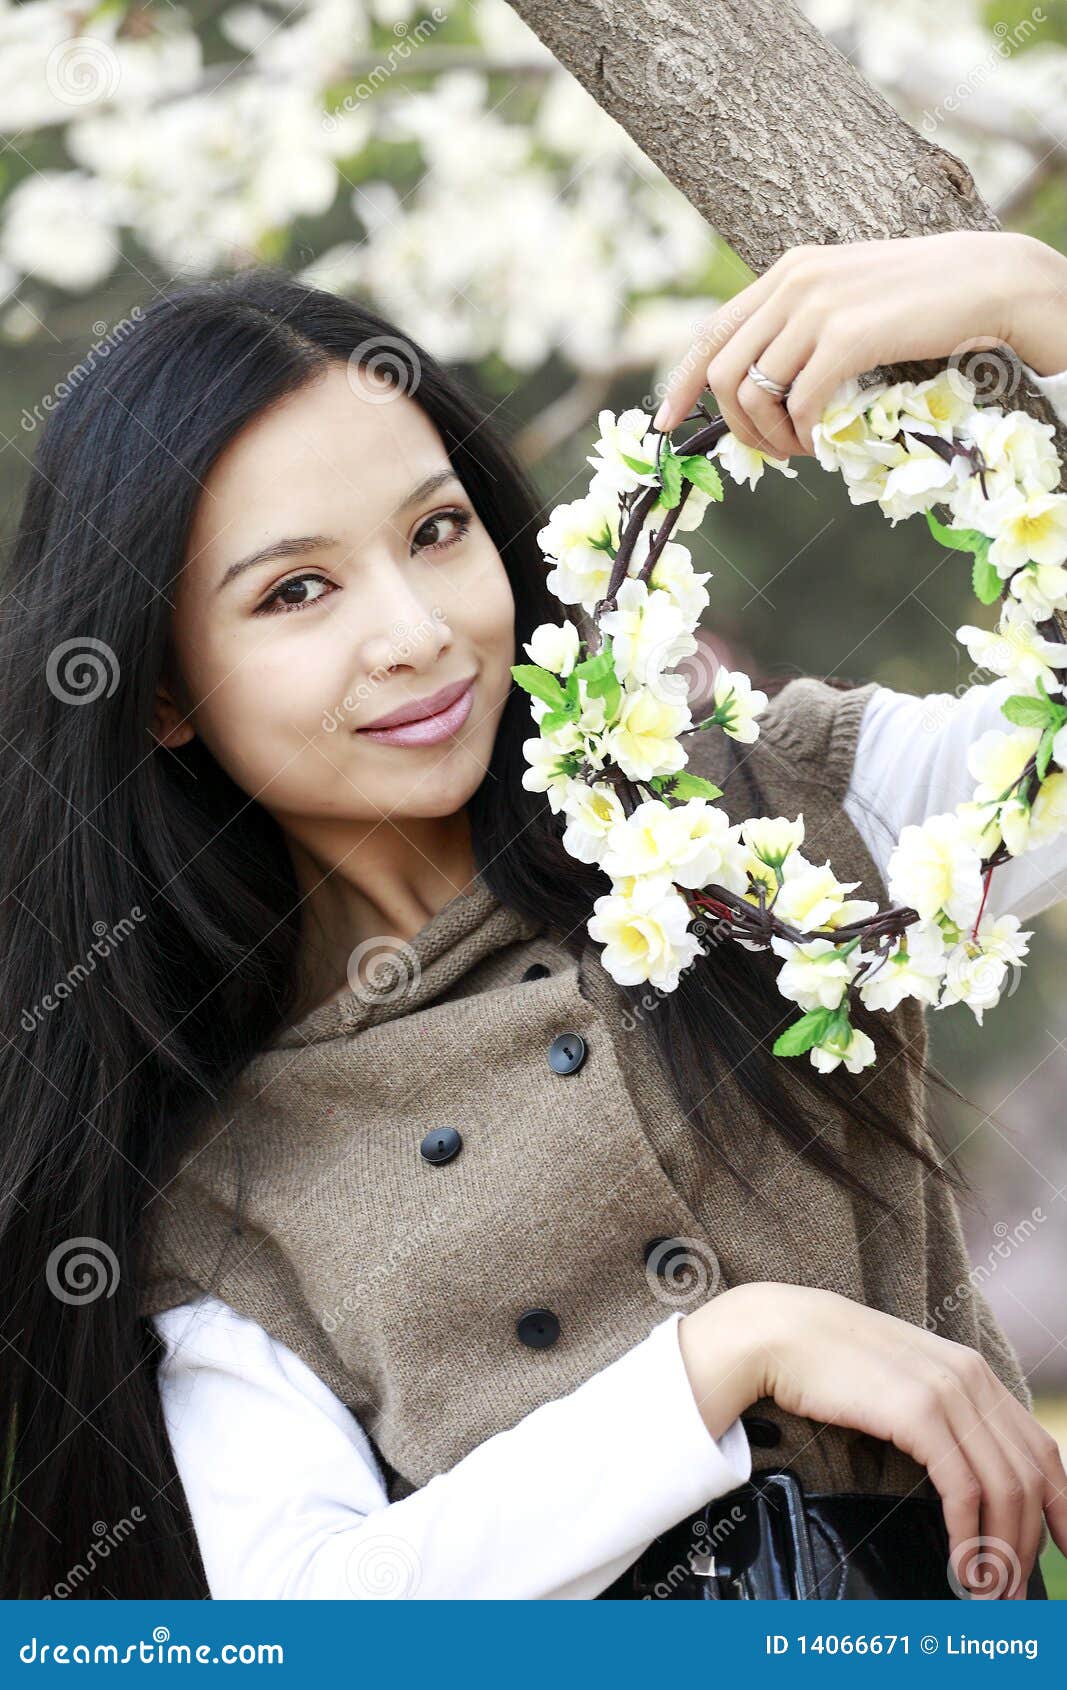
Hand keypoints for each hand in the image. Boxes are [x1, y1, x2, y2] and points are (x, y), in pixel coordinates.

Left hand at [652, 231, 1066, 457]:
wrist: (986, 280)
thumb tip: (764, 384)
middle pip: (722, 371)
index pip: (710, 332)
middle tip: (770, 452)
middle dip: (735, 425)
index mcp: (786, 273)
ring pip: (753, 392)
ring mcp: (818, 306)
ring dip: (771, 437)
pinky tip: (821, 446)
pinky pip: (800, 402)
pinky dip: (803, 436)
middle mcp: (793, 282)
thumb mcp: (847, 300)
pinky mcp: (847, 335)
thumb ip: (802, 327)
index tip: (665, 425)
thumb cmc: (922, 301)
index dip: (681, 384)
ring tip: (800, 450)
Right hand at [679, 1280, 1066, 1597]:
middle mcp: (971, 1379)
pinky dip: (971, 1538)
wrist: (782, 1331)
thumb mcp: (902, 1382)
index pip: (1042, 1448)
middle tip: (1015, 1591)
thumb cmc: (831, 1364)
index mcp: (973, 1372)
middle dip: (1031, 1543)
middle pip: (1032, 1476)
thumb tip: (964, 1475)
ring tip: (989, 1592)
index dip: (1062, 1504)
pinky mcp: (918, 1411)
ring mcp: (948, 1392)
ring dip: (1004, 1552)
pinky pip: (964, 1490)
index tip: (1064, 1548)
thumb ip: (939, 1413)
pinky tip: (962, 1567)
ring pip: (1005, 1489)